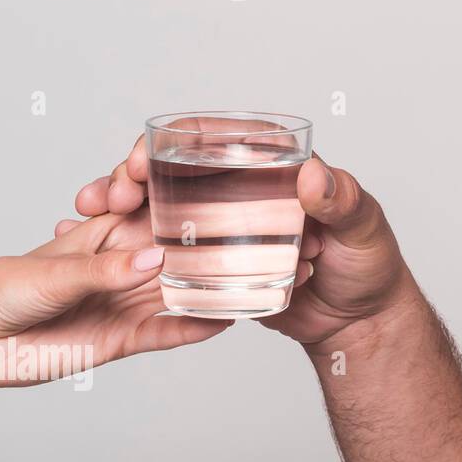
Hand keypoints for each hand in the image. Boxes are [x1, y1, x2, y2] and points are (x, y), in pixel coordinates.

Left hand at [0, 215, 232, 385]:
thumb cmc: (1, 291)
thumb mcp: (54, 272)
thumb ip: (106, 270)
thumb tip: (156, 260)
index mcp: (106, 235)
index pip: (154, 213)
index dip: (186, 203)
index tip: (222, 193)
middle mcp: (123, 268)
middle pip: (176, 257)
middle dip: (210, 252)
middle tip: (252, 246)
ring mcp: (125, 303)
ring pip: (178, 295)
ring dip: (209, 292)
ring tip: (248, 285)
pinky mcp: (122, 339)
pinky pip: (164, 333)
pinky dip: (191, 329)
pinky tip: (219, 322)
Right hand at [75, 138, 415, 351]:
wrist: (359, 323)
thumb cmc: (372, 268)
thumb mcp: (366, 230)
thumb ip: (345, 203)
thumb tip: (313, 174)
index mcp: (279, 167)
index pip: (216, 138)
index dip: (172, 138)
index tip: (140, 158)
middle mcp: (246, 190)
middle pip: (176, 168)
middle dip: (131, 171)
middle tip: (112, 194)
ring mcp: (227, 226)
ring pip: (161, 204)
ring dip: (120, 202)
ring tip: (90, 213)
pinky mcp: (217, 263)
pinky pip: (167, 248)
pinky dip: (130, 244)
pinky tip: (94, 245)